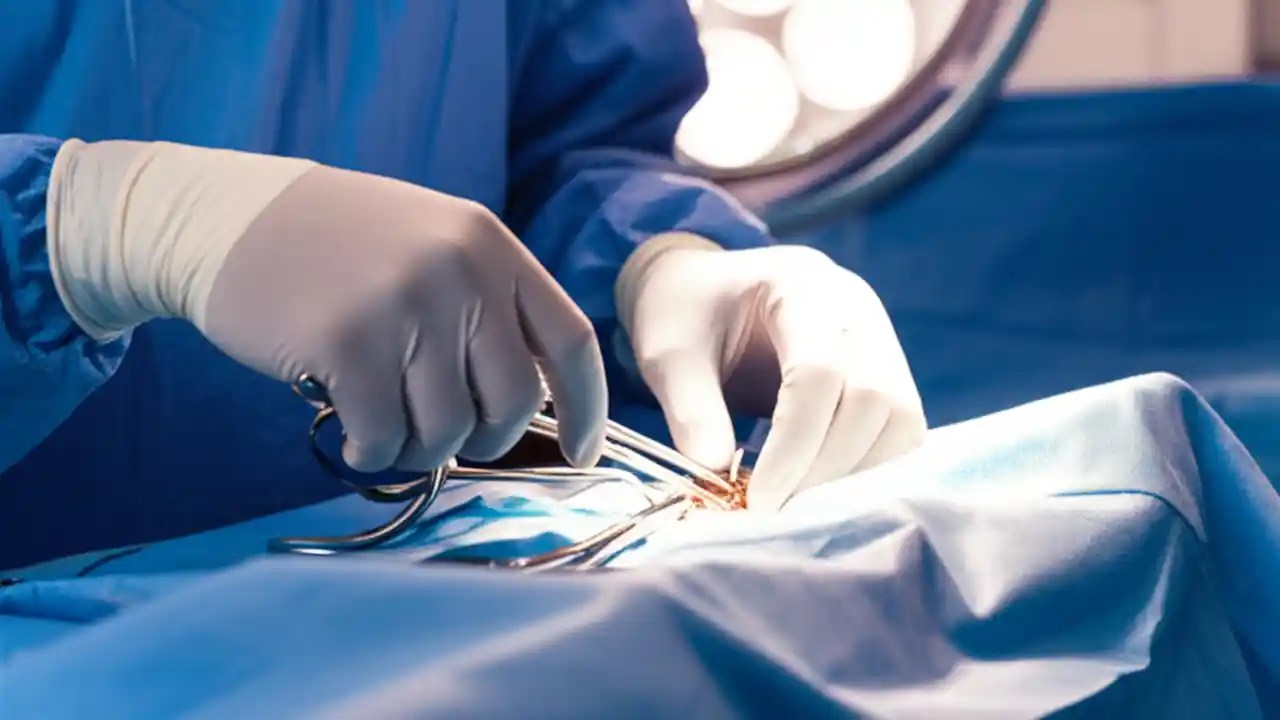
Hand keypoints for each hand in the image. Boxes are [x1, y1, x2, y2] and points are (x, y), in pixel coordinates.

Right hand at [48, 141, 605, 471]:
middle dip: (487, 442)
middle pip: (515, 402)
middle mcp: (459, 270)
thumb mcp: (431, 242)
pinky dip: (371, 454)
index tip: (582, 454)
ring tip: (384, 427)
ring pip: (447, 431)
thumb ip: (485, 304)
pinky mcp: (346, 343)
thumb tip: (535, 407)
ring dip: (419, 451)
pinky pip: (383, 438)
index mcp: (490, 245)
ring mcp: (404, 305)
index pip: (570, 340)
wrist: (224, 218)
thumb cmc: (335, 245)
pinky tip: (350, 436)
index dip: (588, 408)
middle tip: (448, 441)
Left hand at [618, 237, 924, 509]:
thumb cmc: (685, 315)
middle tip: (778, 512)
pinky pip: (902, 431)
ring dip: (857, 475)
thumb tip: (716, 469)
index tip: (758, 501)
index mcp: (802, 286)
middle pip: (875, 398)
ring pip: (903, 420)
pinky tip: (821, 493)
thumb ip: (689, 406)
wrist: (708, 293)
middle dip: (827, 468)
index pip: (818, 372)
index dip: (794, 446)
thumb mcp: (667, 353)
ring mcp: (882, 339)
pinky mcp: (889, 373)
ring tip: (799, 507)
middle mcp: (858, 308)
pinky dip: (870, 470)